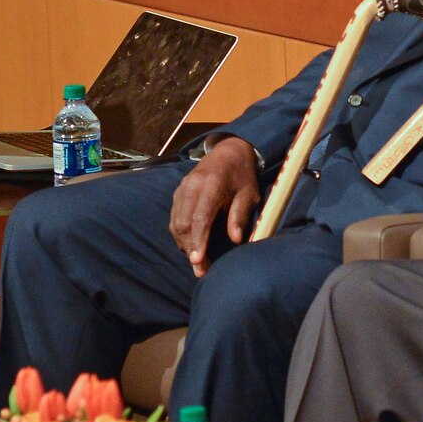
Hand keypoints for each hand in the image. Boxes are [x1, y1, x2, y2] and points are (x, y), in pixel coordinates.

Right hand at [169, 136, 263, 275]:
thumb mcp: (249, 193)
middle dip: (190, 248)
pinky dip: (180, 234)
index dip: (198, 241)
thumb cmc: (242, 176)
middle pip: (183, 223)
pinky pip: (174, 218)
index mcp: (212, 185)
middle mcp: (192, 186)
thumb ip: (240, 215)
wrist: (228, 152)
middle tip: (201, 269)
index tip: (198, 261)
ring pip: (175, 223)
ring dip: (184, 244)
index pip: (200, 218)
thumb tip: (235, 239)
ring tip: (197, 262)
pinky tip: (190, 246)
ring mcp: (182, 189)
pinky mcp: (178, 193)